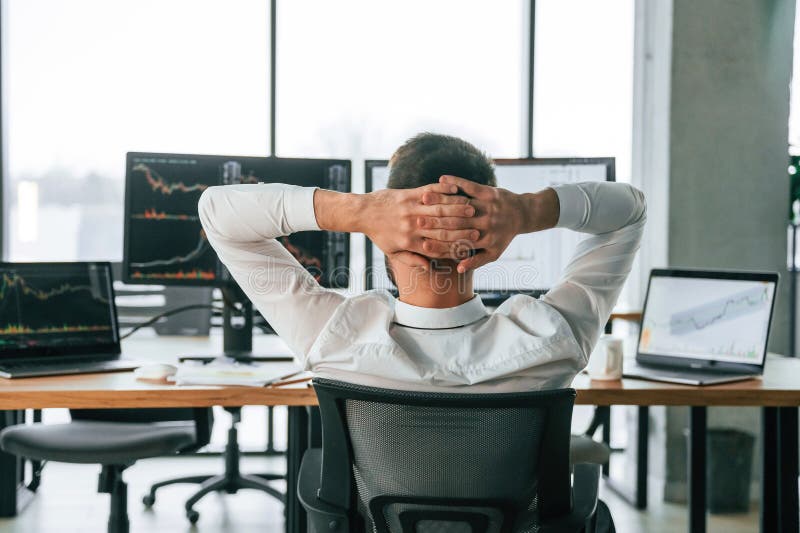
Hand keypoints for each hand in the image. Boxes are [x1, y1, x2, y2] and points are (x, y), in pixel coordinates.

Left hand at [364, 183, 478, 268]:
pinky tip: (456, 190)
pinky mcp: (408, 194)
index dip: (455, 246)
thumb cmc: (379, 234)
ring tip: (472, 209)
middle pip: (442, 227)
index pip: (438, 246)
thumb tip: (429, 267)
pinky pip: (430, 191)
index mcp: (410, 242)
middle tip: (478, 228)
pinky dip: (444, 190)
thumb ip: (411, 259)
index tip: (469, 246)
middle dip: (461, 228)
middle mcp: (412, 225)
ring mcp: (410, 208)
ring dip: (457, 208)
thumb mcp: (393, 252)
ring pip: (439, 208)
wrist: (364, 212)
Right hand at [420, 175, 558, 272]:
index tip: (422, 243)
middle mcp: (486, 224)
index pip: (457, 244)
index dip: (440, 244)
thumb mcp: (493, 253)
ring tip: (423, 199)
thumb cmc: (504, 236)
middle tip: (415, 220)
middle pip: (455, 224)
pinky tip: (442, 179)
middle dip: (435, 222)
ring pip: (460, 205)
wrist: (523, 214)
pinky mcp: (489, 192)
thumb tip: (458, 269)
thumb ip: (476, 261)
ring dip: (441, 200)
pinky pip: (470, 186)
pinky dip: (456, 182)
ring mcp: (488, 207)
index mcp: (485, 241)